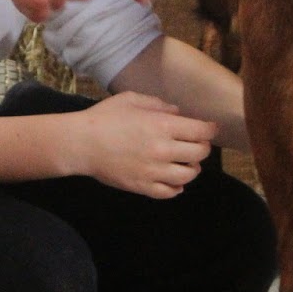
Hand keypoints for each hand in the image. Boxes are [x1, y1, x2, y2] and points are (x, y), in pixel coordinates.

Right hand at [68, 93, 215, 197]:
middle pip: (199, 154)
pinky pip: (170, 192)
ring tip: (185, 162)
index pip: (201, 131)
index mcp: (162, 126)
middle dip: (202, 147)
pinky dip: (177, 187)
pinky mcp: (143, 186)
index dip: (210, 129)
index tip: (210, 128)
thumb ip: (158, 105)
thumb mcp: (132, 99)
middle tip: (196, 144)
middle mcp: (163, 150)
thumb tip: (178, 113)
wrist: (81, 143)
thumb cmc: (104, 117)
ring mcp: (154, 171)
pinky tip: (173, 180)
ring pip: (189, 175)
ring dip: (191, 168)